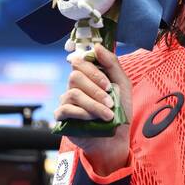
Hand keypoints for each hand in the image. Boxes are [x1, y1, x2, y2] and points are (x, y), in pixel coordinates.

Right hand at [54, 44, 132, 175]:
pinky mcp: (62, 118)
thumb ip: (111, 63)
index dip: (94, 72)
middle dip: (95, 89)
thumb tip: (96, 45)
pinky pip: (65, 109)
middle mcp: (74, 87)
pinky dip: (82, 113)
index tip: (108, 85)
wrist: (116, 139)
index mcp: (87, 77)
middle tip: (110, 102)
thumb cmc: (119, 111)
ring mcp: (66, 101)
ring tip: (108, 115)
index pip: (80, 63)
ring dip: (93, 104)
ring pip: (73, 94)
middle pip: (75, 77)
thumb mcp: (122, 85)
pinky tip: (93, 119)